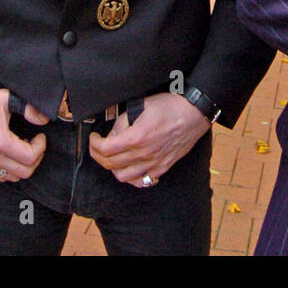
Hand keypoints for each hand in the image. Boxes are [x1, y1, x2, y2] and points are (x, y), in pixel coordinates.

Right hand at [0, 88, 48, 182]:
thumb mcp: (7, 97)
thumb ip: (28, 108)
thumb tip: (44, 120)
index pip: (30, 157)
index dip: (41, 147)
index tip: (40, 136)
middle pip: (25, 172)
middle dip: (35, 158)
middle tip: (34, 144)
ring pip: (14, 177)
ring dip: (23, 165)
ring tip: (22, 148)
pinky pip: (1, 177)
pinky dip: (11, 170)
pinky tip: (11, 154)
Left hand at [88, 93, 208, 186]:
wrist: (194, 113)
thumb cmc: (170, 107)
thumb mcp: (141, 106)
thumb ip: (123, 122)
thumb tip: (112, 134)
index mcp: (136, 137)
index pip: (105, 149)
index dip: (94, 144)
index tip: (94, 138)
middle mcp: (144, 154)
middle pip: (110, 164)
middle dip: (98, 155)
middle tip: (97, 146)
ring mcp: (153, 163)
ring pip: (123, 176)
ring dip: (112, 167)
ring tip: (112, 157)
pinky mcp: (162, 167)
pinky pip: (142, 181)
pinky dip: (131, 178)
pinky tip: (130, 168)